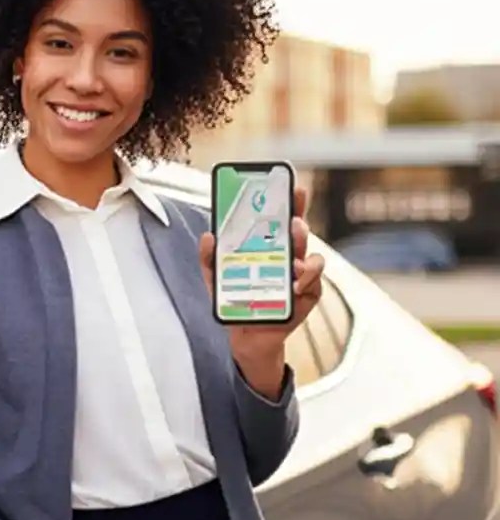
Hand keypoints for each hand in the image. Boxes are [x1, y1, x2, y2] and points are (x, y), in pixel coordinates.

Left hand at [199, 184, 324, 398]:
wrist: (247, 334)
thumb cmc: (237, 300)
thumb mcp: (216, 278)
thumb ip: (209, 258)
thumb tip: (208, 236)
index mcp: (270, 247)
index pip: (281, 219)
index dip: (289, 201)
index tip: (291, 185)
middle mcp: (289, 257)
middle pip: (299, 232)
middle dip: (298, 222)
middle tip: (291, 221)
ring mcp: (301, 275)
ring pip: (310, 257)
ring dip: (302, 254)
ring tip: (291, 259)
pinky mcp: (308, 294)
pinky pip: (312, 283)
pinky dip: (304, 282)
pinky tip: (293, 285)